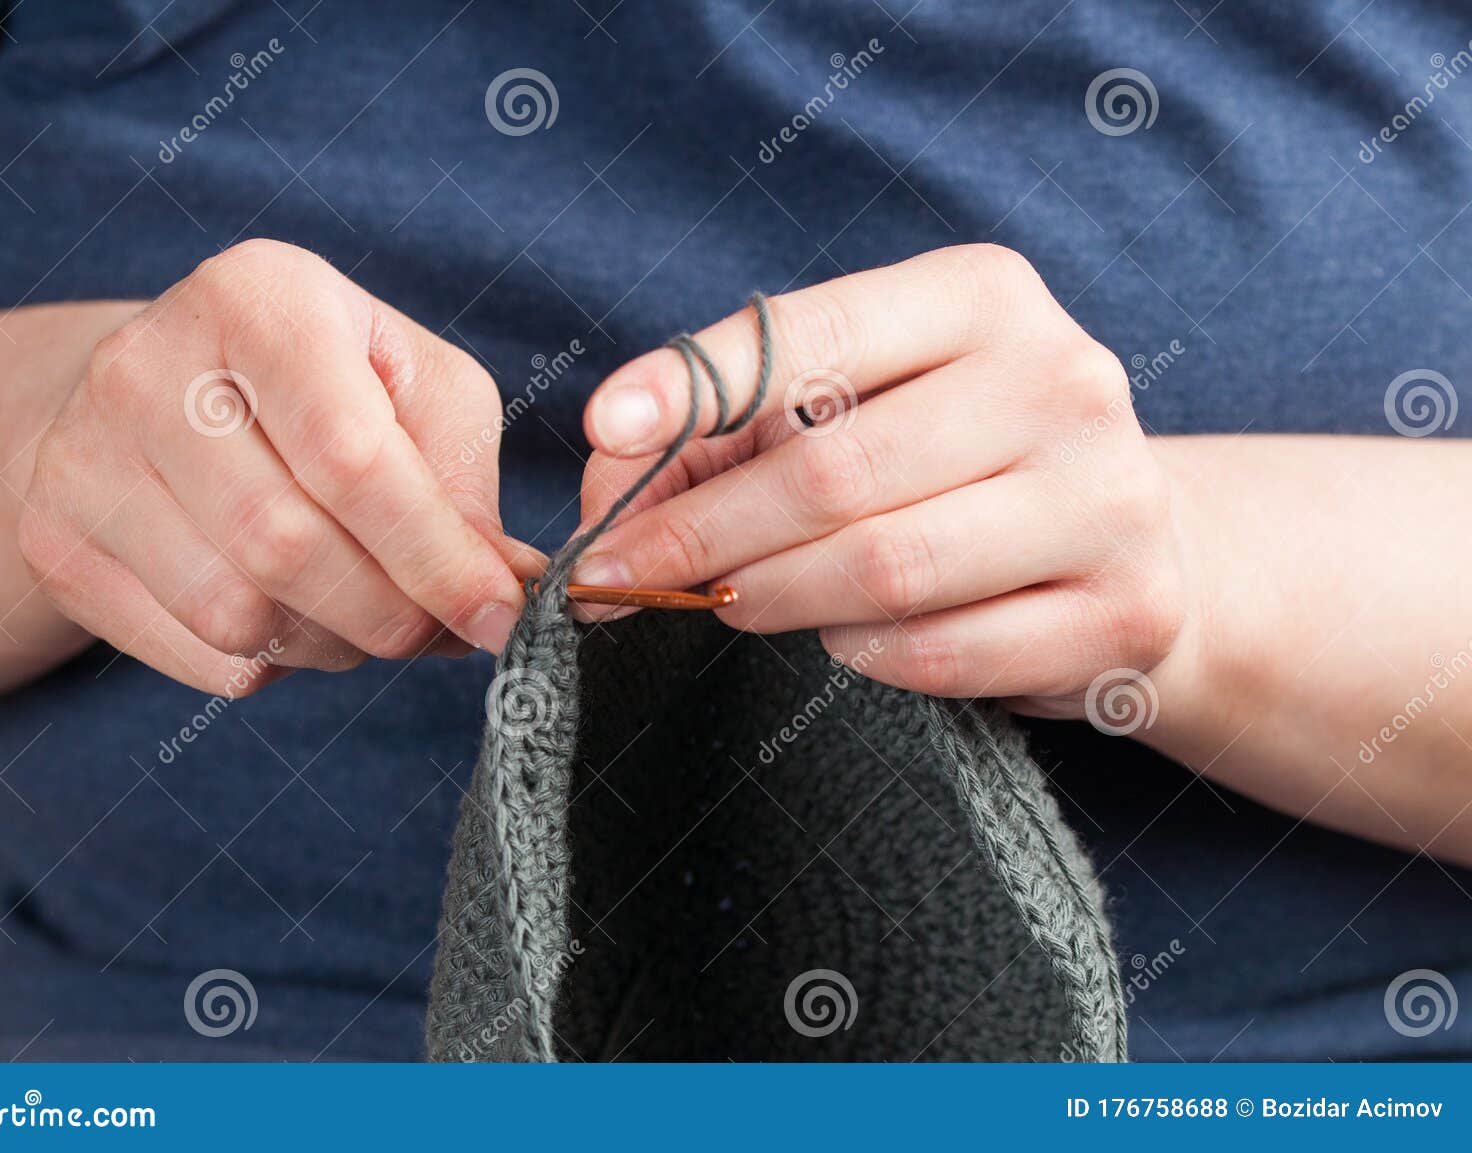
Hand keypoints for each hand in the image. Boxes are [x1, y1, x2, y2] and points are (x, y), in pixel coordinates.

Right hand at [20, 239, 542, 695]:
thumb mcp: (413, 386)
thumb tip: (502, 589)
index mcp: (259, 298)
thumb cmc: (322, 384)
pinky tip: (296, 612)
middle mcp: (149, 366)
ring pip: (239, 618)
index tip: (499, 615)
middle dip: (393, 614)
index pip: (351, 458)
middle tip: (443, 627)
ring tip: (367, 608)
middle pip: (288, 548)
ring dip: (336, 643)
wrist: (155, 394)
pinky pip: (199, 656)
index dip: (437, 557)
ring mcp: (83, 456)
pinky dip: (277, 662)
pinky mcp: (57, 542)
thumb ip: (464, 480)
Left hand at [572, 244, 1188, 716]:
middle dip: (702, 532)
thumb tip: (611, 489)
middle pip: (835, 472)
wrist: (1126, 538)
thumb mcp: (856, 402)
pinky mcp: (1125, 609)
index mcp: (984, 296)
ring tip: (723, 601)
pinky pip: (940, 652)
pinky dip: (859, 655)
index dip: (697, 382)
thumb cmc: (952, 460)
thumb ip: (729, 427)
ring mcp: (1109, 497)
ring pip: (885, 569)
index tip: (604, 426)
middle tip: (618, 575)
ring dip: (771, 596)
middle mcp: (1063, 378)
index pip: (814, 333)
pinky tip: (839, 638)